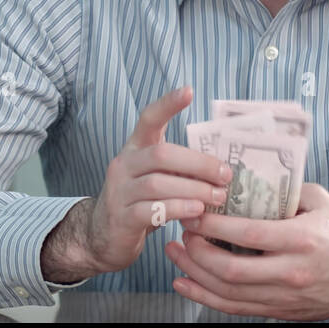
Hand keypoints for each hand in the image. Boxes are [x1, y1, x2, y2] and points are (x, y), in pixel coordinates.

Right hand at [82, 86, 233, 273]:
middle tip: (225, 175)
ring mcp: (119, 191)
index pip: (149, 118)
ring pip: (158, 183)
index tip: (189, 91)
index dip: (168, 104)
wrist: (103, 237)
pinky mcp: (122, 218)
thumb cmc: (140, 203)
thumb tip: (222, 167)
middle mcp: (124, 164)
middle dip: (199, 163)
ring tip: (217, 197)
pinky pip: (152, 210)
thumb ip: (179, 168)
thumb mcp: (157, 178)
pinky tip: (196, 212)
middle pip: (162, 154)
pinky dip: (178, 209)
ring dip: (194, 190)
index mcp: (135, 148)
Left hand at [164, 182, 328, 319]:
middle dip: (197, 251)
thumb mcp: (319, 201)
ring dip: (194, 273)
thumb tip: (244, 176)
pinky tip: (185, 282)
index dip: (214, 226)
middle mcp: (291, 272)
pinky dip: (205, 297)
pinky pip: (234, 308)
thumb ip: (282, 190)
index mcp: (302, 240)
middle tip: (182, 232)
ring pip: (227, 292)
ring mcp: (284, 296)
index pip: (248, 234)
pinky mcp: (278, 310)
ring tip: (174, 253)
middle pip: (230, 269)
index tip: (194, 211)